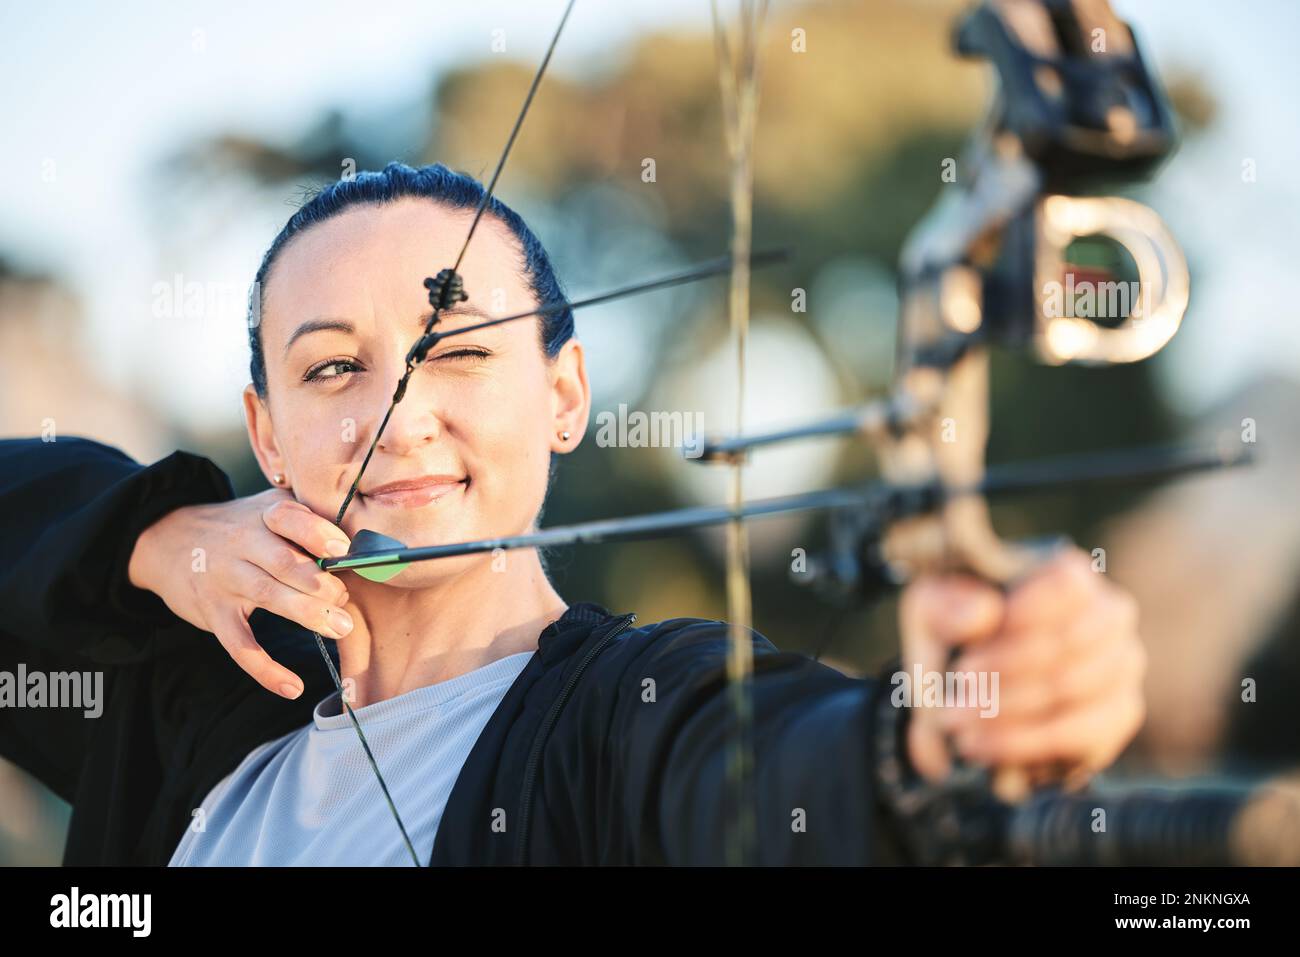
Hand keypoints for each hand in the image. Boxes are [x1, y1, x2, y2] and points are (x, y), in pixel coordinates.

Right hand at [127, 489, 354, 699]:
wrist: (168, 539)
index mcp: (264, 516)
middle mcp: (242, 544)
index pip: (289, 518)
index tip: (343, 549)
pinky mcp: (213, 613)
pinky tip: (292, 687)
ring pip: (268, 596)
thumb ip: (309, 520)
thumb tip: (362, 547)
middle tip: (346, 600)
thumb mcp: (269, 509)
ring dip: (307, 614)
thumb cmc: (241, 527)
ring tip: (340, 628)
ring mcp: (226, 579)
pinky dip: (265, 669)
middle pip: (285, 563)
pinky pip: (240, 645)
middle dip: (322, 584)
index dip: (318, 534)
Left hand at [898, 548, 1146, 788]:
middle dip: (1005, 667)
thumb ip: (949, 606)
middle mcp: (1108, 613)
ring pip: (1072, 687)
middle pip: (1069, 641)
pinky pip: (1079, 733)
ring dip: (1006, 707)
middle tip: (957, 683)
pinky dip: (1021, 741)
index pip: (1065, 585)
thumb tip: (984, 613)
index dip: (1023, 614)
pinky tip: (978, 744)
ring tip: (955, 717)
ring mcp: (1122, 665)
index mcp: (1065, 572)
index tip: (976, 639)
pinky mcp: (1119, 715)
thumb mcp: (933, 612)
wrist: (963, 696)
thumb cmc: (954, 638)